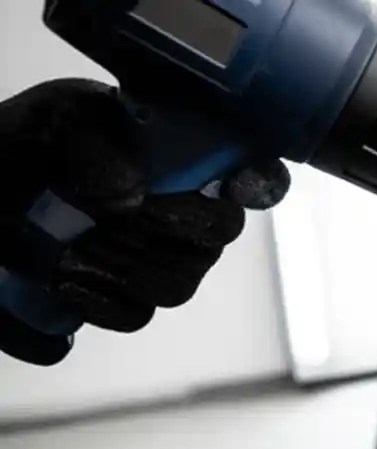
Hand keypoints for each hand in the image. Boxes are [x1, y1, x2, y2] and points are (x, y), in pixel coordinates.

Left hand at [0, 79, 289, 362]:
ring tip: (73, 247)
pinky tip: (65, 278)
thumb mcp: (58, 120)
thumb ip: (96, 144)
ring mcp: (158, 261)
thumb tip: (130, 196)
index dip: (261, 181)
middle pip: (221, 232)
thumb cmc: (27, 146)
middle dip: (175, 226)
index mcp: (183, 156)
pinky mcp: (124, 299)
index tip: (238, 186)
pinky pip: (134, 314)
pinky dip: (98, 299)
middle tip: (129, 216)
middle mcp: (184, 210)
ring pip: (179, 282)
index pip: (253, 170)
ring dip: (127, 266)